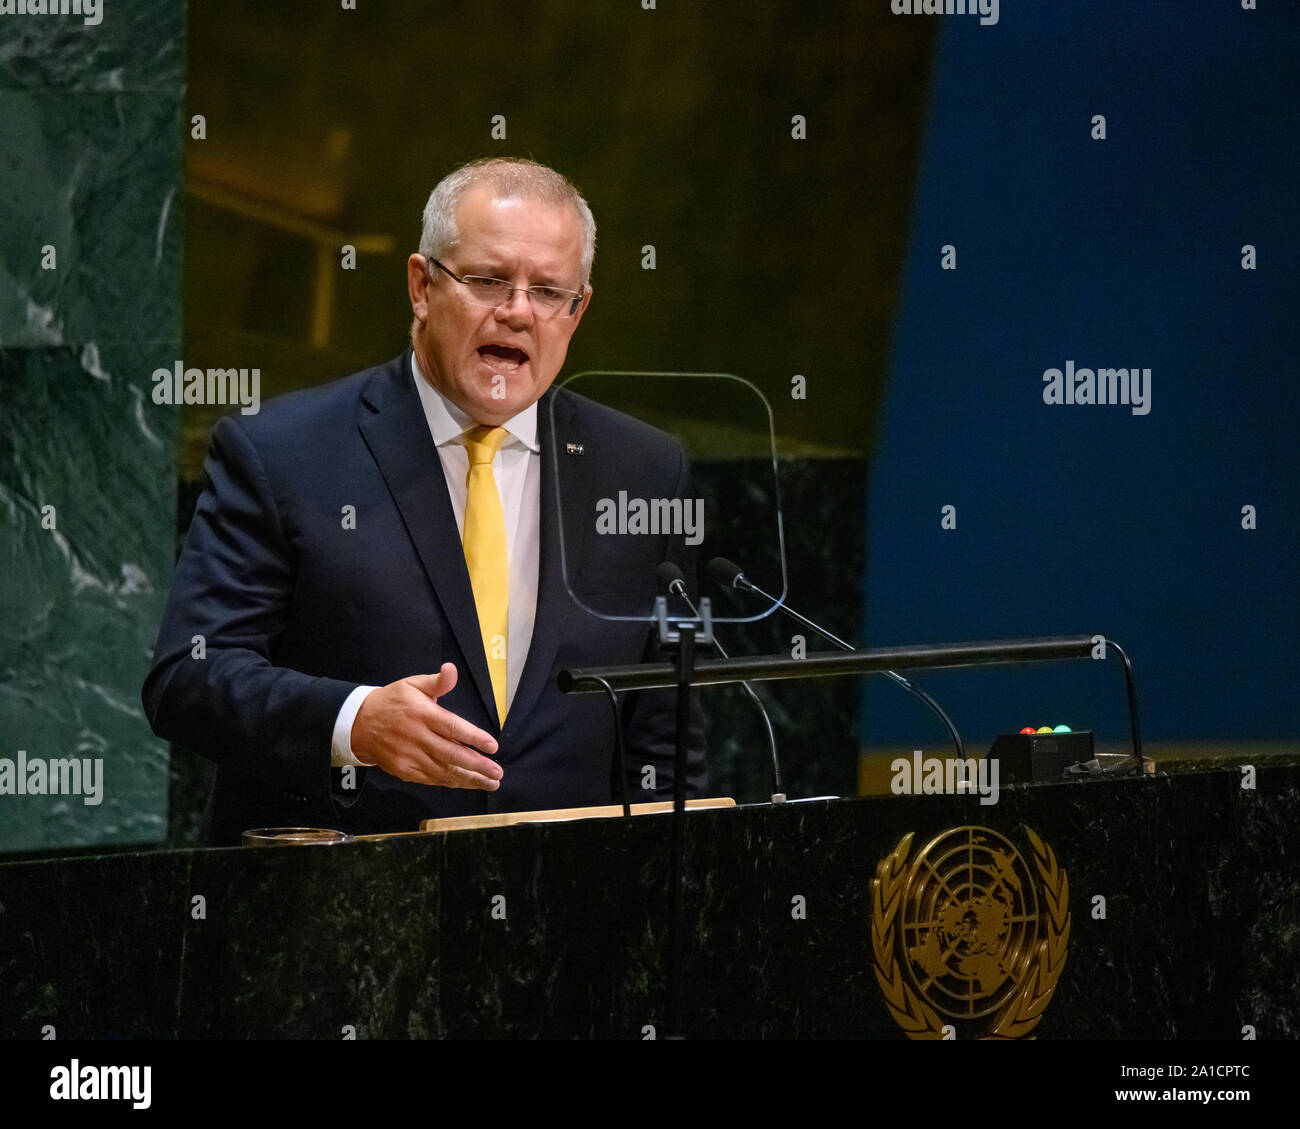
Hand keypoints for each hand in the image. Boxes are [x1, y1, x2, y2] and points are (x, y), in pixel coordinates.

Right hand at [350, 664, 501, 789]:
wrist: (359, 725)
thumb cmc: (392, 702)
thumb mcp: (412, 684)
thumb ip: (436, 682)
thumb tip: (451, 669)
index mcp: (422, 714)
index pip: (452, 727)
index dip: (473, 738)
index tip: (492, 746)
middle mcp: (417, 737)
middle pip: (451, 754)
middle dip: (477, 766)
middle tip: (498, 772)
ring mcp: (410, 757)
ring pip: (444, 771)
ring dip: (469, 779)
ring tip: (491, 782)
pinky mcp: (404, 771)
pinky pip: (432, 779)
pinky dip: (452, 782)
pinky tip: (468, 783)